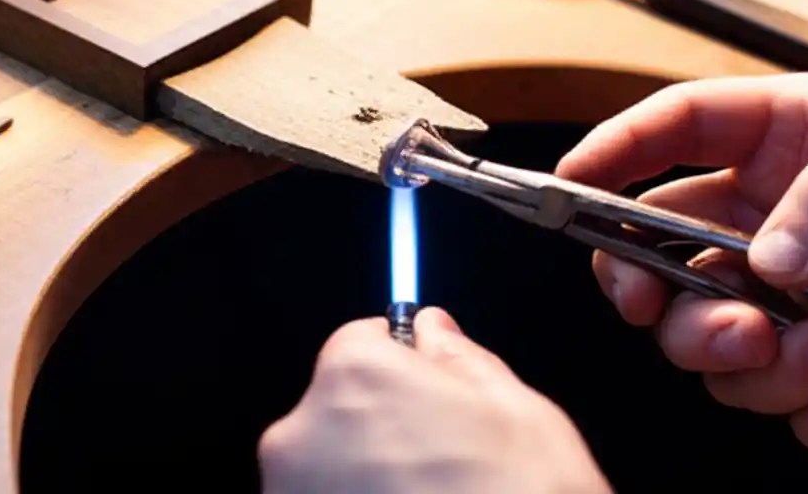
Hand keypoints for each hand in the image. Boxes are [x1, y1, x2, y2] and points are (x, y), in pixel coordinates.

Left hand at [258, 307, 610, 493]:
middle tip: (442, 462)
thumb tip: (433, 329)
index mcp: (355, 377)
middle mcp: (302, 434)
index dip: (402, 364)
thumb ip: (460, 360)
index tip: (427, 389)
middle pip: (338, 406)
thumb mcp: (518, 414)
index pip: (361, 341)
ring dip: (366, 475)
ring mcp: (289, 493)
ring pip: (327, 464)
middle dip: (382, 424)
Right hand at [556, 73, 807, 453]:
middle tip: (724, 324)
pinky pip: (785, 403)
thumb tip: (769, 264)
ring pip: (714, 344)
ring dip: (755, 364)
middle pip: (665, 258)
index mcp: (788, 140)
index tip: (570, 183)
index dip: (613, 151)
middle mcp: (774, 219)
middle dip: (671, 303)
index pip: (674, 131)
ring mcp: (798, 296)